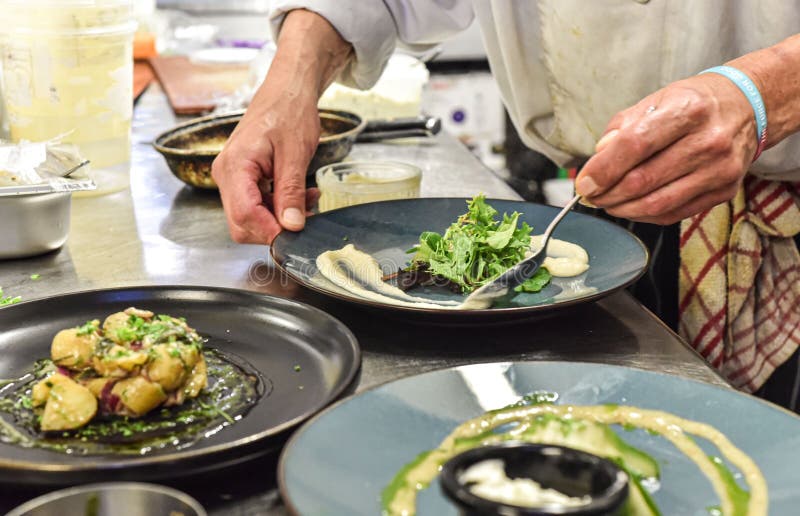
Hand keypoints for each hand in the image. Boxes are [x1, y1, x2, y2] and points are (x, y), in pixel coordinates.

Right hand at [211, 9, 350, 243]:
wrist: (286, 92)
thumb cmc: (289, 112)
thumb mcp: (296, 154)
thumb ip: (291, 192)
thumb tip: (291, 226)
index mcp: (234, 166)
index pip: (244, 216)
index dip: (270, 230)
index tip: (295, 234)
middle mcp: (225, 175)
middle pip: (241, 224)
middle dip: (274, 228)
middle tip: (304, 218)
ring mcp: (232, 179)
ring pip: (249, 220)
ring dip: (279, 219)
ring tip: (307, 201)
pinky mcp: (242, 181)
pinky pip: (256, 207)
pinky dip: (278, 209)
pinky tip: (299, 198)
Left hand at [575, 73, 757, 224]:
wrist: (747, 106)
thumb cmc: (694, 103)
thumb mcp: (656, 101)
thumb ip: (622, 128)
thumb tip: (598, 157)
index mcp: (688, 109)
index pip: (635, 145)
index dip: (603, 169)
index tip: (584, 182)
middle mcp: (708, 140)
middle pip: (643, 180)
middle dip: (607, 194)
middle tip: (590, 195)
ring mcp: (719, 169)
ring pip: (657, 203)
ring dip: (622, 208)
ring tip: (607, 202)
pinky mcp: (724, 191)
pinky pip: (674, 213)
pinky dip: (644, 215)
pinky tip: (631, 206)